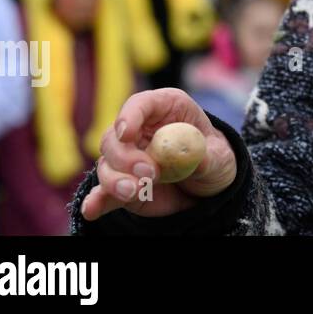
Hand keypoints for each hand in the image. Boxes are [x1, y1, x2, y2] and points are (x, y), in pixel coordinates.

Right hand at [80, 88, 236, 221]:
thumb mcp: (220, 156)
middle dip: (125, 156)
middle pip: (115, 137)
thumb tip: (199, 160)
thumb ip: (210, 156)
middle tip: (148, 172)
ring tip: (136, 191)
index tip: (127, 134)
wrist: (206, 186)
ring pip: (107, 164)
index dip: (130, 116)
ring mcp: (127, 159)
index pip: (141, 104)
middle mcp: (139, 131)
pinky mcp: (121, 184)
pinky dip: (95, 201)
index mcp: (165, 108)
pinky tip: (91, 209)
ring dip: (115, 180)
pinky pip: (102, 192)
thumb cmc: (212, 157)